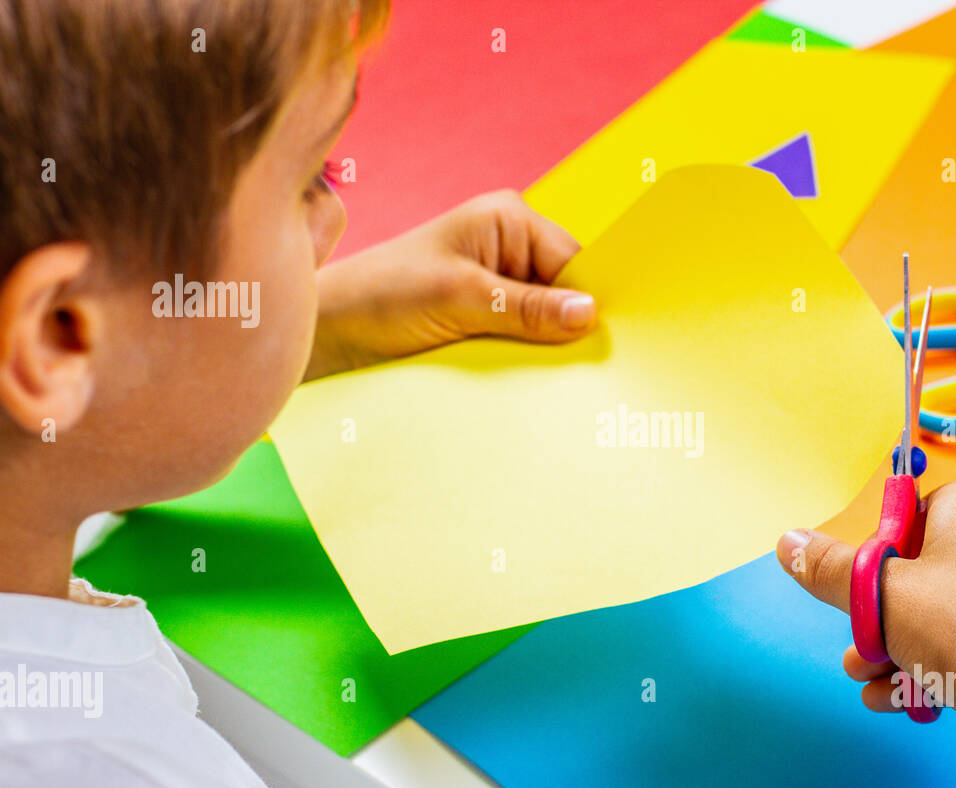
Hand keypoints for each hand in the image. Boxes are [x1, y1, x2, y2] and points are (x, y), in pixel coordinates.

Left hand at [307, 190, 596, 379]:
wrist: (328, 330)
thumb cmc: (381, 296)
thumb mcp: (459, 299)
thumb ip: (525, 307)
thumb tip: (590, 313)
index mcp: (509, 219)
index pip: (575, 262)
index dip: (591, 302)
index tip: (606, 344)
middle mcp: (510, 245)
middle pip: (567, 292)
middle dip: (570, 328)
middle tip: (583, 369)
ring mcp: (500, 283)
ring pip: (549, 320)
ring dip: (547, 349)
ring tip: (551, 377)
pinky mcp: (488, 316)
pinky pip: (526, 338)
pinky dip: (528, 359)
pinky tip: (529, 379)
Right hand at [776, 482, 955, 787]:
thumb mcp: (877, 593)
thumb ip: (828, 568)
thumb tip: (788, 542)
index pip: (912, 511)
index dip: (879, 549)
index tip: (861, 584)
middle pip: (918, 574)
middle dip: (876, 619)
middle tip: (862, 649)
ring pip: (937, 620)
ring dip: (894, 654)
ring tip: (877, 683)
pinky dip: (933, 673)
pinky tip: (908, 701)